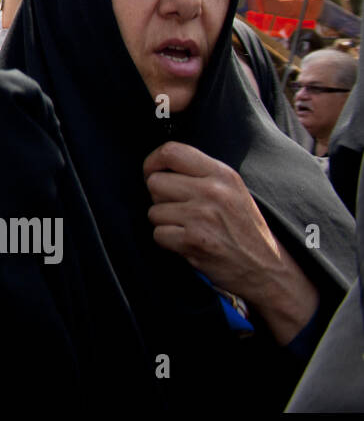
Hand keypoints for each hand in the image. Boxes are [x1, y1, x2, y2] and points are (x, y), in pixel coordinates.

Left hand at [144, 142, 318, 343]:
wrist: (267, 269)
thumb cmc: (244, 229)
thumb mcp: (233, 191)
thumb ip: (201, 174)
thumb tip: (159, 167)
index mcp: (222, 174)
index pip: (172, 151)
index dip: (153, 161)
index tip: (152, 173)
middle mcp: (212, 191)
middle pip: (155, 182)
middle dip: (160, 198)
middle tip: (180, 210)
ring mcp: (202, 216)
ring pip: (153, 211)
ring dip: (165, 223)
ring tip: (190, 229)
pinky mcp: (194, 240)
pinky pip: (158, 234)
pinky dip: (169, 242)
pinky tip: (189, 243)